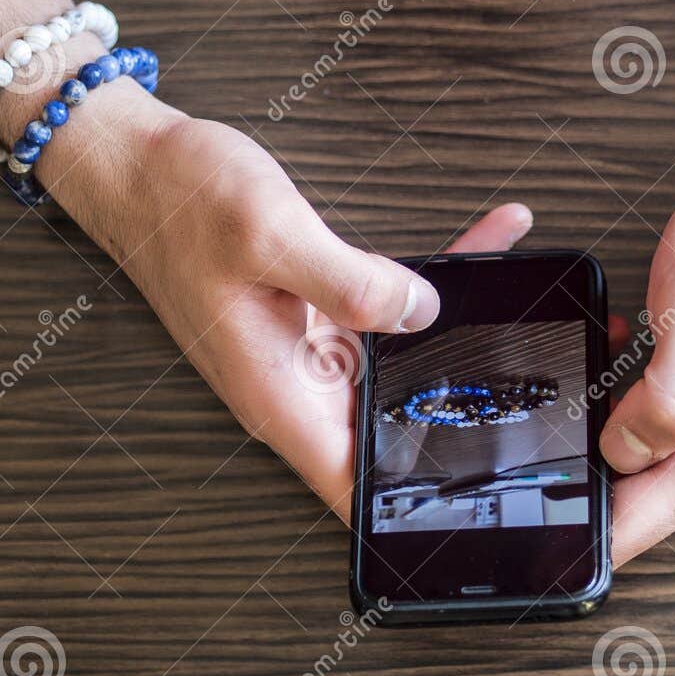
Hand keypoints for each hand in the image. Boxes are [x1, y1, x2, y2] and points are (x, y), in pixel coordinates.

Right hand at [54, 87, 530, 519]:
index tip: (480, 504)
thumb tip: (422, 311)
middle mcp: (297, 383)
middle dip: (465, 411)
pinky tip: (487, 242)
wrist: (134, 163)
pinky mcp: (318, 311)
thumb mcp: (270, 235)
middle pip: (395, 423)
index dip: (410, 512)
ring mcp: (309, 348)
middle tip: (540, 386)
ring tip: (530, 296)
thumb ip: (350, 281)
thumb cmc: (180, 202)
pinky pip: (388, 312)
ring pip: (403, 362)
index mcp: (279, 393)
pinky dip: (433, 283)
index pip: (353, 486)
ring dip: (462, 334)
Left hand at [601, 169, 674, 565]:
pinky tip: (637, 364)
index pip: (632, 528)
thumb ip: (667, 397)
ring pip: (639, 469)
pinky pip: (659, 444)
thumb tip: (624, 454)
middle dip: (589, 454)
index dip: (574, 520)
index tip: (532, 494)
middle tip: (594, 378)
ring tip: (624, 356)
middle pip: (630, 501)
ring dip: (612, 422)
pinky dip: (633, 407)